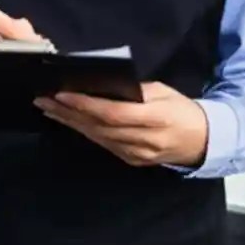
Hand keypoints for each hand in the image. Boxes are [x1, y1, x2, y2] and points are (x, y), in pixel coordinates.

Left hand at [34, 83, 208, 167]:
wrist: (201, 141)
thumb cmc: (181, 109)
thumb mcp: (162, 91)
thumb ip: (134, 90)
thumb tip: (101, 84)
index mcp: (156, 118)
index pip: (114, 113)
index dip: (86, 105)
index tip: (62, 93)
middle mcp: (144, 140)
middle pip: (99, 127)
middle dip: (68, 113)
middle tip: (43, 99)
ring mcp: (136, 154)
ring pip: (97, 137)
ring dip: (70, 123)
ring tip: (48, 108)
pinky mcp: (131, 160)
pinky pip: (103, 144)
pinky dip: (83, 131)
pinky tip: (68, 121)